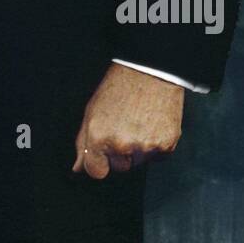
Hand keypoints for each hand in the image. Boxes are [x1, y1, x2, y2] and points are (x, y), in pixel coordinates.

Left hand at [72, 62, 183, 179]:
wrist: (150, 71)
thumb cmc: (119, 88)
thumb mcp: (92, 112)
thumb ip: (83, 143)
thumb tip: (78, 169)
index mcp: (99, 137)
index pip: (95, 171)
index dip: (99, 163)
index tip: (103, 155)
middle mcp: (121, 145)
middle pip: (119, 168)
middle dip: (120, 154)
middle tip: (124, 128)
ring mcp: (145, 147)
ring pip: (139, 162)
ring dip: (138, 150)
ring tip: (139, 122)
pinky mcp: (166, 145)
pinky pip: (158, 156)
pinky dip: (156, 145)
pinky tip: (152, 124)